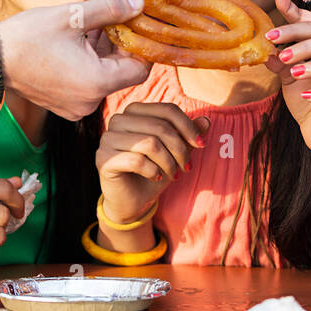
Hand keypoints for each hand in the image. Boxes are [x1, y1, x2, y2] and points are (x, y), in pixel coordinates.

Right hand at [0, 0, 151, 120]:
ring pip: (106, 76)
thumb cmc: (28, 37)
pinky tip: (80, 40)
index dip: (143, 45)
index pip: (141, 68)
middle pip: (123, 72)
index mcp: (97, 83)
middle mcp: (90, 102)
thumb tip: (139, 3)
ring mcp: (77, 107)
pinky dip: (90, 63)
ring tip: (94, 25)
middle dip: (122, 44)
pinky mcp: (66, 105)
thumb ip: (110, 10)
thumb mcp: (72, 16)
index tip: (138, 23)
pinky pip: (90, 83)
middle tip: (115, 17)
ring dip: (105, 52)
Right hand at [96, 103, 209, 222]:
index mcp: (134, 111)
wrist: (133, 200)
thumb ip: (189, 134)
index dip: (188, 126)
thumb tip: (206, 120)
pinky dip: (154, 171)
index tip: (201, 145)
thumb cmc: (155, 171)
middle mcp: (118, 120)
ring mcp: (107, 138)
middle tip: (187, 167)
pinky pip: (137, 160)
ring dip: (168, 162)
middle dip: (180, 149)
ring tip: (174, 174)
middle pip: (160, 126)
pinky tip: (157, 177)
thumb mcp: (175, 152)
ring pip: (149, 143)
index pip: (167, 110)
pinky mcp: (103, 159)